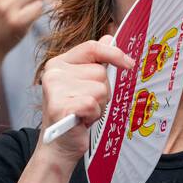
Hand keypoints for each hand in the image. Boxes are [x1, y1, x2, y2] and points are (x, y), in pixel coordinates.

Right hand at [36, 34, 134, 165]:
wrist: (59, 146)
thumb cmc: (75, 114)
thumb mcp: (85, 84)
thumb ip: (95, 61)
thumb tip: (109, 36)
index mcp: (59, 63)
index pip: (92, 47)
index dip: (114, 53)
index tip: (129, 64)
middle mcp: (53, 72)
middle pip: (99, 72)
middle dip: (102, 91)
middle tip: (88, 104)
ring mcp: (54, 89)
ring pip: (100, 89)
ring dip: (99, 105)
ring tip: (84, 113)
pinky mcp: (60, 105)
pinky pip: (93, 104)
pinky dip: (93, 115)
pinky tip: (82, 121)